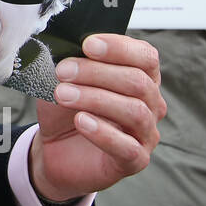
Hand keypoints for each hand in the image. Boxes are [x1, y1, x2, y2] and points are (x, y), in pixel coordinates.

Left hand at [29, 34, 166, 201]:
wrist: (54, 149)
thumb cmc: (65, 110)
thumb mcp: (64, 82)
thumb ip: (72, 63)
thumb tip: (68, 47)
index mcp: (140, 77)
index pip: (145, 56)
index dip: (119, 48)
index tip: (88, 44)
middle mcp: (151, 104)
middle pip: (137, 81)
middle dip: (97, 72)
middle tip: (63, 71)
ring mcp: (146, 133)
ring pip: (134, 111)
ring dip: (95, 98)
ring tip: (63, 95)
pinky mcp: (135, 160)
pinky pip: (128, 147)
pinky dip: (103, 132)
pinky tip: (81, 121)